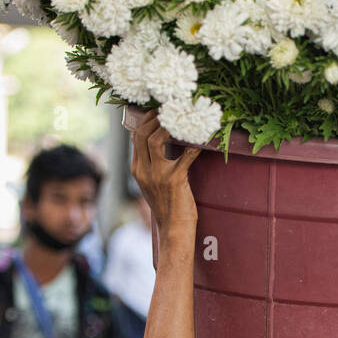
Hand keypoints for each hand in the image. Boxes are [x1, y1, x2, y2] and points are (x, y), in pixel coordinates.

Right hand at [130, 110, 200, 230]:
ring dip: (167, 126)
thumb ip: (150, 165)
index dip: (145, 121)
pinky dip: (195, 145)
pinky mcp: (174, 180)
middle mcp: (143, 171)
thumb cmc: (167, 206)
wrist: (173, 228)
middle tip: (167, 109)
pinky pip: (186, 155)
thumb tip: (155, 143)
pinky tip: (202, 139)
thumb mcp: (151, 184)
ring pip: (154, 140)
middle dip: (153, 118)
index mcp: (137, 170)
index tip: (156, 111)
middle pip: (141, 135)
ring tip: (180, 118)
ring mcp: (157, 175)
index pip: (135, 138)